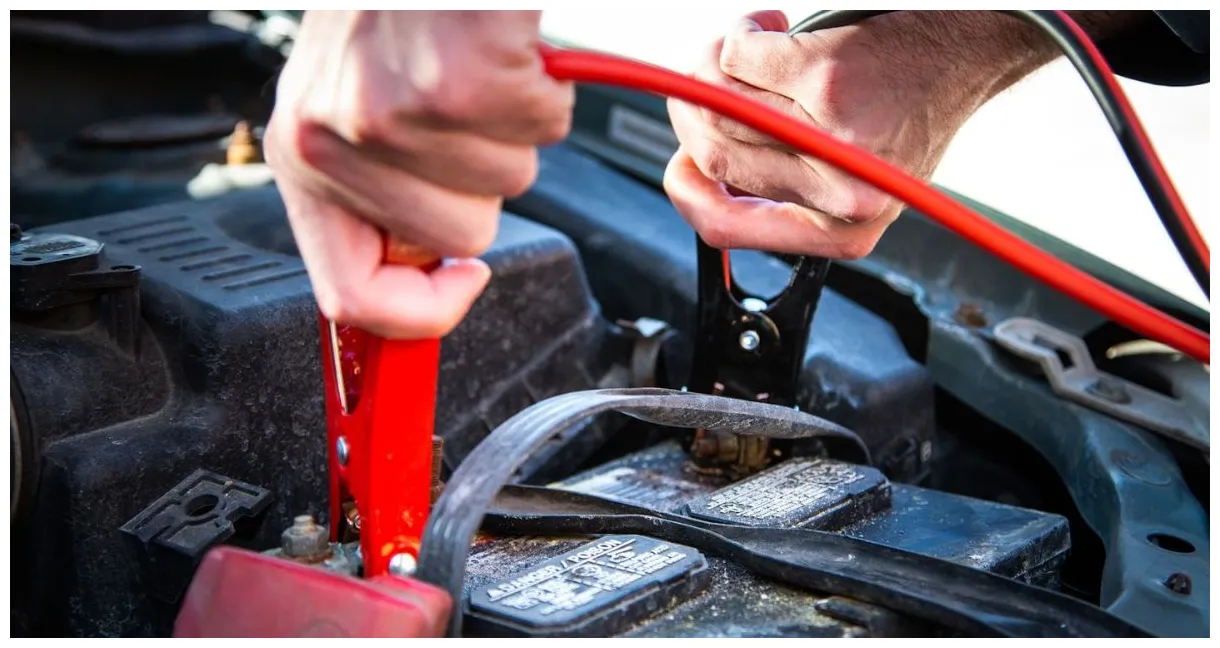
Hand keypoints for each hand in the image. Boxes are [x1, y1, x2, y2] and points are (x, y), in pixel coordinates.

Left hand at [265, 11, 573, 337]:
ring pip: (510, 183)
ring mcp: (397, 113)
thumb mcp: (355, 106)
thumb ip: (377, 198)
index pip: (353, 297)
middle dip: (482, 179)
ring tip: (474, 64)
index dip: (424, 312)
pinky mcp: (460, 82)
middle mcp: (337, 139)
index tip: (462, 283)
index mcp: (306, 157)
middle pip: (462, 237)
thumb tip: (430, 274)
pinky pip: (544, 125)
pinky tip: (500, 44)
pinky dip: (543, 84)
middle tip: (458, 106)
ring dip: (513, 125)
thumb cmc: (394, 7)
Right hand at [664, 10, 1062, 258]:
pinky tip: (770, 27)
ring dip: (717, 65)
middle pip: (712, 156)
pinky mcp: (828, 82)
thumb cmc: (903, 110)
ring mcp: (831, 140)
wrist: (962, 55)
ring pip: (719, 105)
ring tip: (748, 47)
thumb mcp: (848, 182)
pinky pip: (739, 58)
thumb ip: (781, 189)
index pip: (721, 226)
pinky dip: (744, 34)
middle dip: (696, 108)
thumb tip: (691, 171)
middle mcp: (836, 197)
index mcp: (837, 232)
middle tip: (714, 77)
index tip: (683, 161)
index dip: (686, 189)